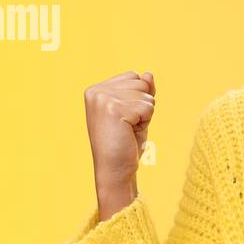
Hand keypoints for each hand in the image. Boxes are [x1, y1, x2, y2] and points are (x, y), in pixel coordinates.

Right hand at [84, 70, 155, 196]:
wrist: (115, 170)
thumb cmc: (125, 142)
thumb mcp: (136, 112)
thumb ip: (141, 91)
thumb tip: (148, 73)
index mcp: (96, 89)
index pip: (134, 76)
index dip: (138, 98)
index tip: (126, 118)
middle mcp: (96, 91)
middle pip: (141, 82)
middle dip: (143, 105)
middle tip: (128, 126)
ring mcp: (103, 99)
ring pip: (146, 94)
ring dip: (145, 114)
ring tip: (128, 130)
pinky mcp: (114, 109)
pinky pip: (148, 107)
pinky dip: (146, 121)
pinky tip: (130, 133)